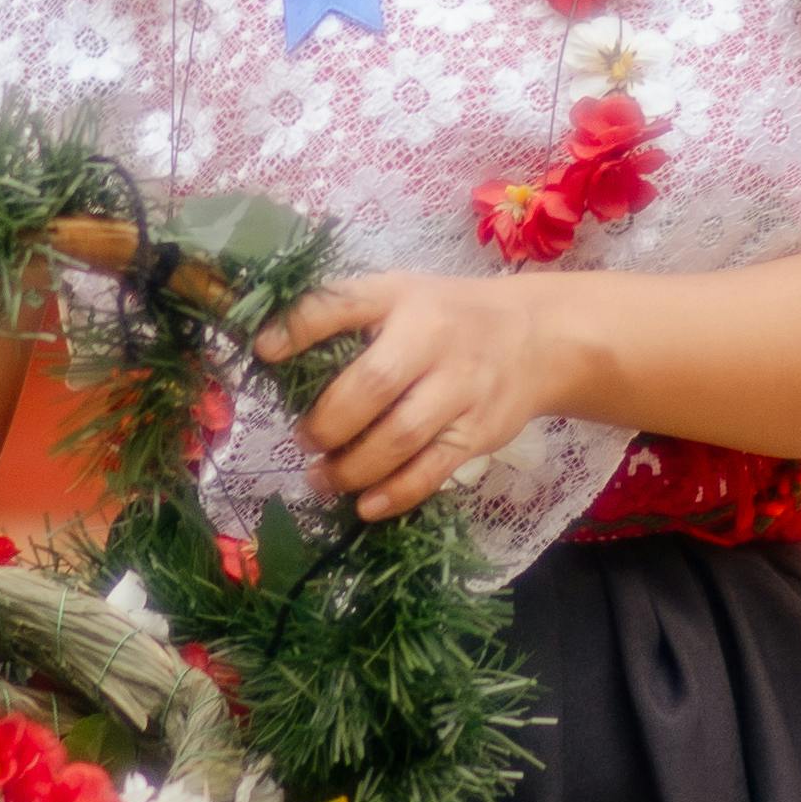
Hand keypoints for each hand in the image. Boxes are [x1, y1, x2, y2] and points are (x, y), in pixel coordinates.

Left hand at [268, 267, 594, 516]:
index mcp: (400, 295)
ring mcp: (461, 386)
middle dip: (328, 423)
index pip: (342, 304)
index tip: (264, 353)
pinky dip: (394, 493)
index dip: (299, 328)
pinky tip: (365, 506)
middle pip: (372, 385)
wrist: (536, 337)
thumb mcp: (400, 295)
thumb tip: (269, 352)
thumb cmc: (446, 318)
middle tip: (304, 441)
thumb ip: (346, 315)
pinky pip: (432, 470)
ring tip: (322, 480)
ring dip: (352, 468)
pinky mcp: (479, 430)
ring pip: (400, 436)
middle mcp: (433, 336)